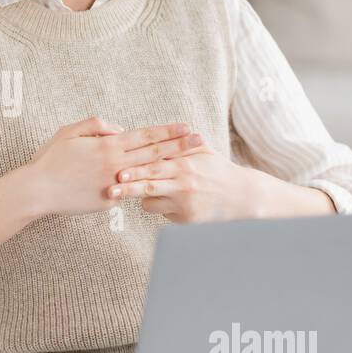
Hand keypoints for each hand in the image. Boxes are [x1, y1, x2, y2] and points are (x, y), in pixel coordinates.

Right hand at [21, 116, 198, 217]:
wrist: (38, 190)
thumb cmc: (51, 159)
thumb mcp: (70, 131)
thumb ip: (97, 126)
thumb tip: (119, 129)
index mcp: (108, 146)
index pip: (145, 136)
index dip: (168, 131)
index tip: (186, 127)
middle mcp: (115, 165)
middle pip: (154, 154)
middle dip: (180, 146)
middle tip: (202, 141)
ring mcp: (113, 185)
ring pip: (148, 174)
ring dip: (171, 167)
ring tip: (191, 163)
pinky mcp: (108, 202)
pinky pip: (130, 192)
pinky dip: (147, 188)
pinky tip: (165, 186)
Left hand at [107, 136, 272, 222]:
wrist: (241, 196)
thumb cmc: (217, 170)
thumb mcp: (203, 151)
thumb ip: (181, 143)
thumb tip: (158, 132)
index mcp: (185, 165)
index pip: (154, 167)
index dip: (134, 170)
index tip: (117, 172)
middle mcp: (183, 185)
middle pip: (148, 187)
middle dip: (127, 188)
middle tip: (110, 189)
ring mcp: (184, 204)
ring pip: (150, 204)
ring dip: (141, 198)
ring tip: (131, 193)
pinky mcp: (185, 220)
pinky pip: (162, 214)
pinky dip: (159, 207)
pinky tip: (165, 202)